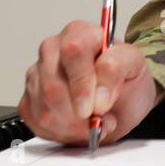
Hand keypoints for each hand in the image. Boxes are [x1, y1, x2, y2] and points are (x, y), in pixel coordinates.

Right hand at [19, 20, 162, 146]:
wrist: (122, 100)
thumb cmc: (126, 78)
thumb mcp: (135, 65)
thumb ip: (118, 68)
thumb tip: (98, 96)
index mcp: (79, 32)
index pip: (73, 51)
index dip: (83, 82)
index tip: (97, 106)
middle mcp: (53, 49)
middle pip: (53, 84)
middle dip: (77, 111)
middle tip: (98, 120)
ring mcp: (37, 75)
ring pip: (44, 108)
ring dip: (73, 125)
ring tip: (94, 122)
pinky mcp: (29, 100)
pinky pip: (37, 122)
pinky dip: (62, 132)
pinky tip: (79, 126)